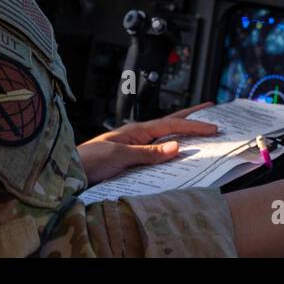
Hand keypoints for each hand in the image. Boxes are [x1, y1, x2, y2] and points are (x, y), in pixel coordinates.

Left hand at [77, 102, 219, 185]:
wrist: (70, 173)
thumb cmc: (90, 161)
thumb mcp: (120, 156)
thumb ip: (148, 152)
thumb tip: (177, 147)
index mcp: (137, 131)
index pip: (171, 125)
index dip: (194, 126)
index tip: (214, 126)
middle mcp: (137, 136)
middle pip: (170, 124)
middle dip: (192, 118)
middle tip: (212, 110)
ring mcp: (134, 147)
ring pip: (165, 137)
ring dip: (183, 132)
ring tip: (200, 127)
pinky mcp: (131, 160)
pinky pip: (157, 152)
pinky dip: (171, 148)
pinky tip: (177, 151)